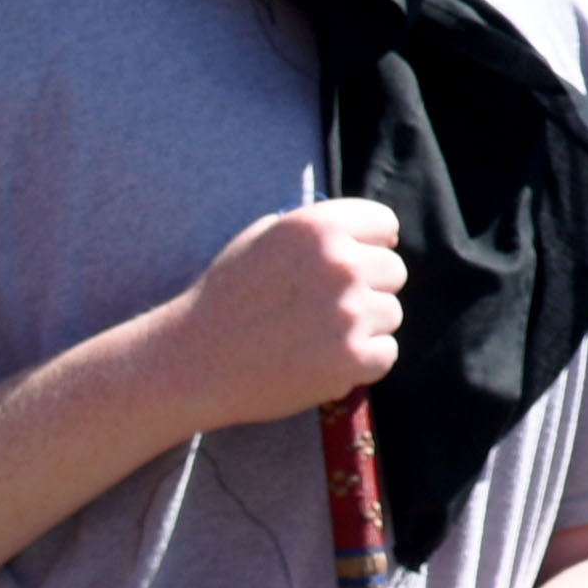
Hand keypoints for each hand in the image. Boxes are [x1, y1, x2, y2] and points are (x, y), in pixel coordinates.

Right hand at [156, 201, 405, 435]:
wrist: (193, 362)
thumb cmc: (225, 299)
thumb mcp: (260, 239)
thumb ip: (313, 230)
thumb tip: (365, 234)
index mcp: (316, 227)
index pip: (385, 224)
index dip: (370, 246)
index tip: (353, 264)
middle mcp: (339, 264)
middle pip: (394, 271)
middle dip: (368, 289)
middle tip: (324, 309)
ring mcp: (349, 313)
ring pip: (391, 314)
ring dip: (364, 327)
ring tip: (316, 336)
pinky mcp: (352, 358)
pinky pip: (385, 354)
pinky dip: (361, 363)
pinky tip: (321, 361)